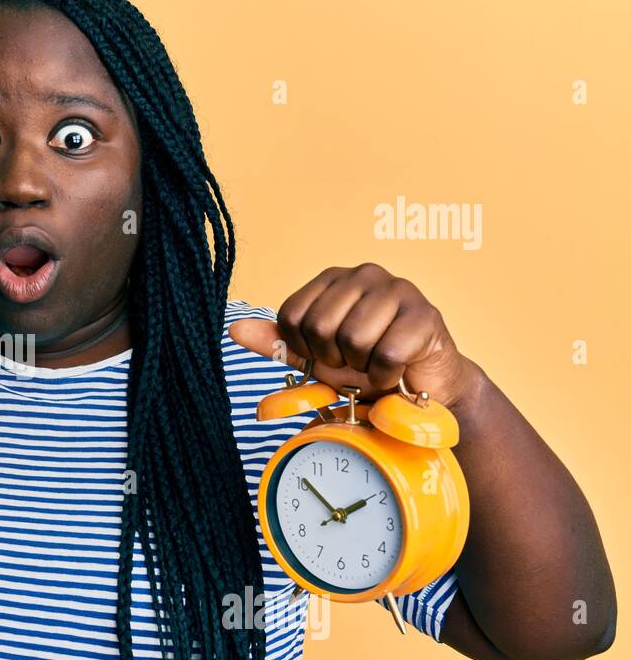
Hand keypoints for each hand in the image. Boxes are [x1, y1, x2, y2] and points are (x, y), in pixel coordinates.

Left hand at [227, 263, 480, 409]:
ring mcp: (398, 289)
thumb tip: (233, 329)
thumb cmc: (364, 362)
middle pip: (319, 326)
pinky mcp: (425, 315)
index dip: (303, 348)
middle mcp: (364, 274)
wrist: (417, 385)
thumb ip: (276, 342)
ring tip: (374, 363)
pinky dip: (386, 376)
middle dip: (333, 358)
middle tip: (353, 361)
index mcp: (332, 278)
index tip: (324, 354)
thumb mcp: (314, 355)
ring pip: (353, 339)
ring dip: (362, 367)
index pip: (290, 316)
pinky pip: (387, 354)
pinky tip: (395, 371)